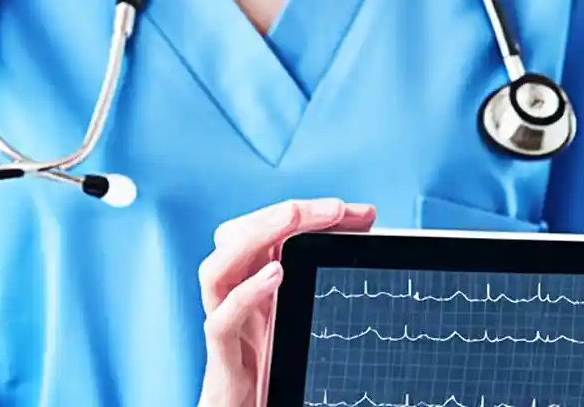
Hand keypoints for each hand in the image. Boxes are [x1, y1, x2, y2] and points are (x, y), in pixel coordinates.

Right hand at [196, 198, 376, 406]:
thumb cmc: (279, 377)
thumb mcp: (308, 320)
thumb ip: (327, 279)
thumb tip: (367, 233)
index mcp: (254, 287)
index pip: (271, 233)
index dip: (313, 215)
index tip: (362, 214)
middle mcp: (234, 301)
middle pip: (236, 238)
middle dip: (284, 214)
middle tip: (333, 208)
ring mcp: (227, 328)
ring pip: (216, 271)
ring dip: (254, 236)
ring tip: (291, 218)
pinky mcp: (223, 362)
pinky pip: (222, 322)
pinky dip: (246, 294)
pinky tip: (275, 274)